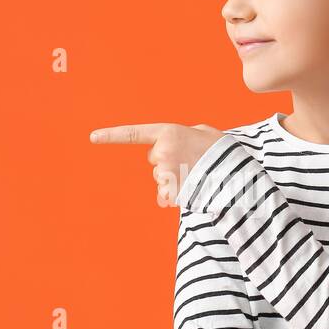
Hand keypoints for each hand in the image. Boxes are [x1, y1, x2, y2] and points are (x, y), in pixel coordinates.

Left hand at [89, 123, 223, 206]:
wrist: (236, 173)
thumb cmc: (222, 151)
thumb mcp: (204, 131)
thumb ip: (185, 134)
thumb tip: (178, 145)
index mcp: (168, 132)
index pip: (133, 134)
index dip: (111, 136)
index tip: (92, 137)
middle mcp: (162, 151)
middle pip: (155, 160)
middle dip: (168, 163)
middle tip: (191, 162)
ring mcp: (165, 173)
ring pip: (161, 180)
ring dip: (174, 180)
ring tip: (197, 176)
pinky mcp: (170, 193)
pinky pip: (165, 197)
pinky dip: (175, 197)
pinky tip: (192, 190)